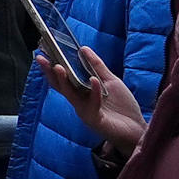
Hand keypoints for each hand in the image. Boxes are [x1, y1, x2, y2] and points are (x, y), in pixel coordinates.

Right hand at [35, 30, 146, 165]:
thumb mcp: (110, 81)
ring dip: (64, 81)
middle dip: (50, 72)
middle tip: (42, 59)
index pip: (62, 78)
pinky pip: (91, 104)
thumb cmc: (123, 107)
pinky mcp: (94, 120)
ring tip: (59, 67)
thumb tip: (83, 48)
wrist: (136, 130)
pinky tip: (94, 81)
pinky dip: (93, 92)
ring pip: (70, 95)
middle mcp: (79, 102)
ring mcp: (85, 111)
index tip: (43, 53)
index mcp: (81, 92)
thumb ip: (97, 66)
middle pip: (60, 86)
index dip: (51, 67)